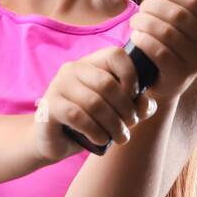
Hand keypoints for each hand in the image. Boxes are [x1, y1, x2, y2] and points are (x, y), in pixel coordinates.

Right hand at [30, 47, 158, 162]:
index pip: (115, 54)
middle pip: (107, 83)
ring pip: (94, 103)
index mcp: (91, 63)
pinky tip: (101, 139)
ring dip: (113, 124)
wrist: (56, 141)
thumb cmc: (89, 122)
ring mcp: (58, 86)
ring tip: (121, 137)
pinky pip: (77, 117)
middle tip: (131, 124)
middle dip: (125, 108)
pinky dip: (95, 131)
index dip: (131, 74)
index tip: (135, 96)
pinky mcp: (49, 106)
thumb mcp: (117, 112)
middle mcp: (72, 69)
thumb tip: (146, 105)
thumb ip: (135, 105)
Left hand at [128, 0, 196, 105]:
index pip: (196, 0)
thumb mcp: (166, 12)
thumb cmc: (165, 42)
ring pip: (167, 32)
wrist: (161, 82)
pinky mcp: (180, 76)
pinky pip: (159, 51)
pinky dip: (144, 40)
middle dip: (154, 7)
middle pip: (179, 15)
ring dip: (145, 23)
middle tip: (141, 9)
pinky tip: (136, 38)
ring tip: (135, 23)